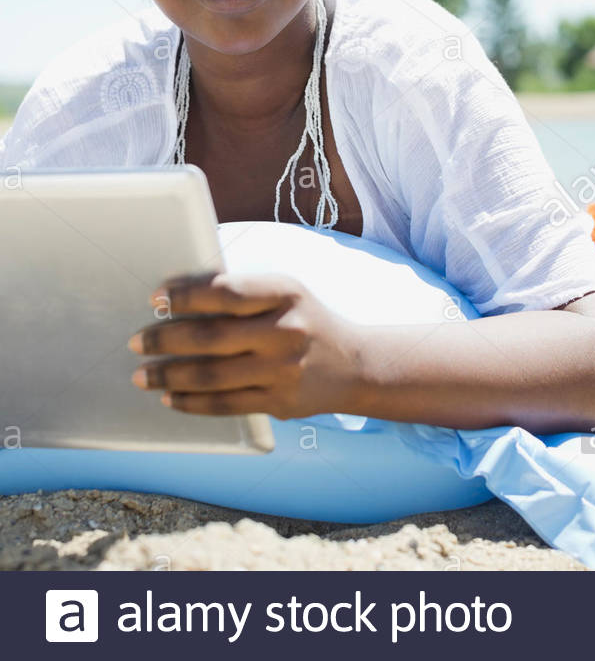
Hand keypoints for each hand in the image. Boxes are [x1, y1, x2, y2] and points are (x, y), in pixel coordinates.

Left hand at [127, 271, 363, 419]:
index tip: (156, 297)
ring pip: (213, 375)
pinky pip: (225, 405)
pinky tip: (170, 398)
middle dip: (165, 339)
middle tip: (136, 341)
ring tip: (142, 375)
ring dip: (169, 376)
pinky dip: (192, 402)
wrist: (355, 365)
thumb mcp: (286, 293)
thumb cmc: (306, 319)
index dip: (187, 294)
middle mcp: (286, 330)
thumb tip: (178, 299)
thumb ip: (243, 293)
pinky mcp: (280, 402)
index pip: (227, 291)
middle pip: (212, 337)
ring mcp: (283, 370)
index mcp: (285, 293)